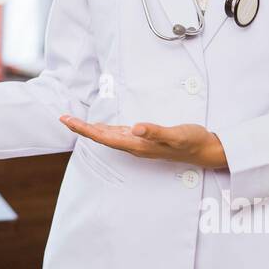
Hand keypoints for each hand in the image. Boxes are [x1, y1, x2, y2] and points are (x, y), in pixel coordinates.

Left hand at [59, 115, 227, 168]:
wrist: (205, 150)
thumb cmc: (191, 142)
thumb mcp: (176, 134)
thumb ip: (155, 132)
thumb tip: (135, 129)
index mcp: (137, 145)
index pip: (103, 137)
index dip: (84, 129)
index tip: (67, 120)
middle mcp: (134, 146)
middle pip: (101, 137)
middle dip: (81, 128)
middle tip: (62, 117)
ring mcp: (138, 144)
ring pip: (108, 136)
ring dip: (90, 129)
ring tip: (75, 121)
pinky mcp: (144, 139)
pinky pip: (118, 135)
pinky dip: (105, 129)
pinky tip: (101, 127)